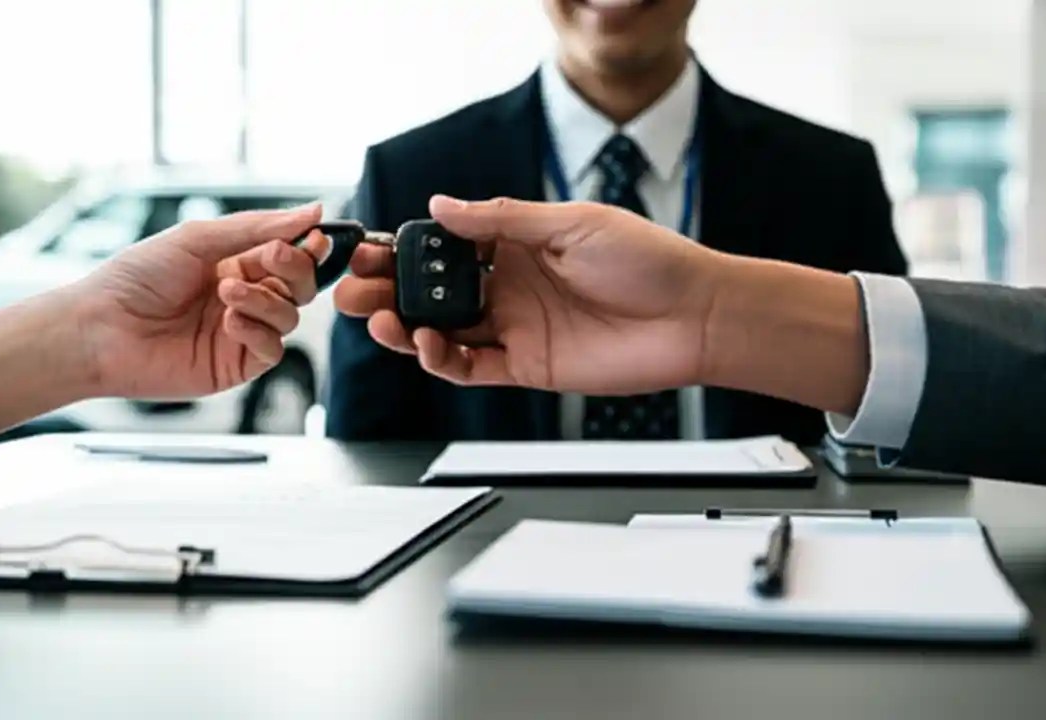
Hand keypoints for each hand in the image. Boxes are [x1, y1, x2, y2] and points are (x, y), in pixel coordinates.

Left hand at [72, 205, 329, 397]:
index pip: (288, 254)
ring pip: (289, 316)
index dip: (305, 247)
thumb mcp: (199, 238)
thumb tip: (313, 212)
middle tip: (272, 259)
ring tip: (227, 294)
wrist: (100, 328)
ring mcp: (241, 333)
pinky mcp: (235, 365)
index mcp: (234, 264)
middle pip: (299, 286)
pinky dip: (258, 332)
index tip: (314, 236)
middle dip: (295, 270)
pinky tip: (228, 322)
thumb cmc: (136, 278)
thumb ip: (259, 227)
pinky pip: (273, 349)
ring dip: (265, 300)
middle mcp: (242, 298)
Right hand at [334, 196, 726, 393]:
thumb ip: (502, 220)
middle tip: (351, 292)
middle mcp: (510, 286)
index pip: (445, 246)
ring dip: (402, 327)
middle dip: (388, 291)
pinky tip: (425, 344)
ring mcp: (516, 327)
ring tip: (374, 319)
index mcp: (517, 244)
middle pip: (432, 292)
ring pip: (442, 331)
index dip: (405, 249)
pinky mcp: (528, 366)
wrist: (694, 316)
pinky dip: (442, 359)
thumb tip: (442, 204)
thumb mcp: (570, 223)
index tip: (370, 249)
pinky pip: (471, 367)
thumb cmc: (648, 260)